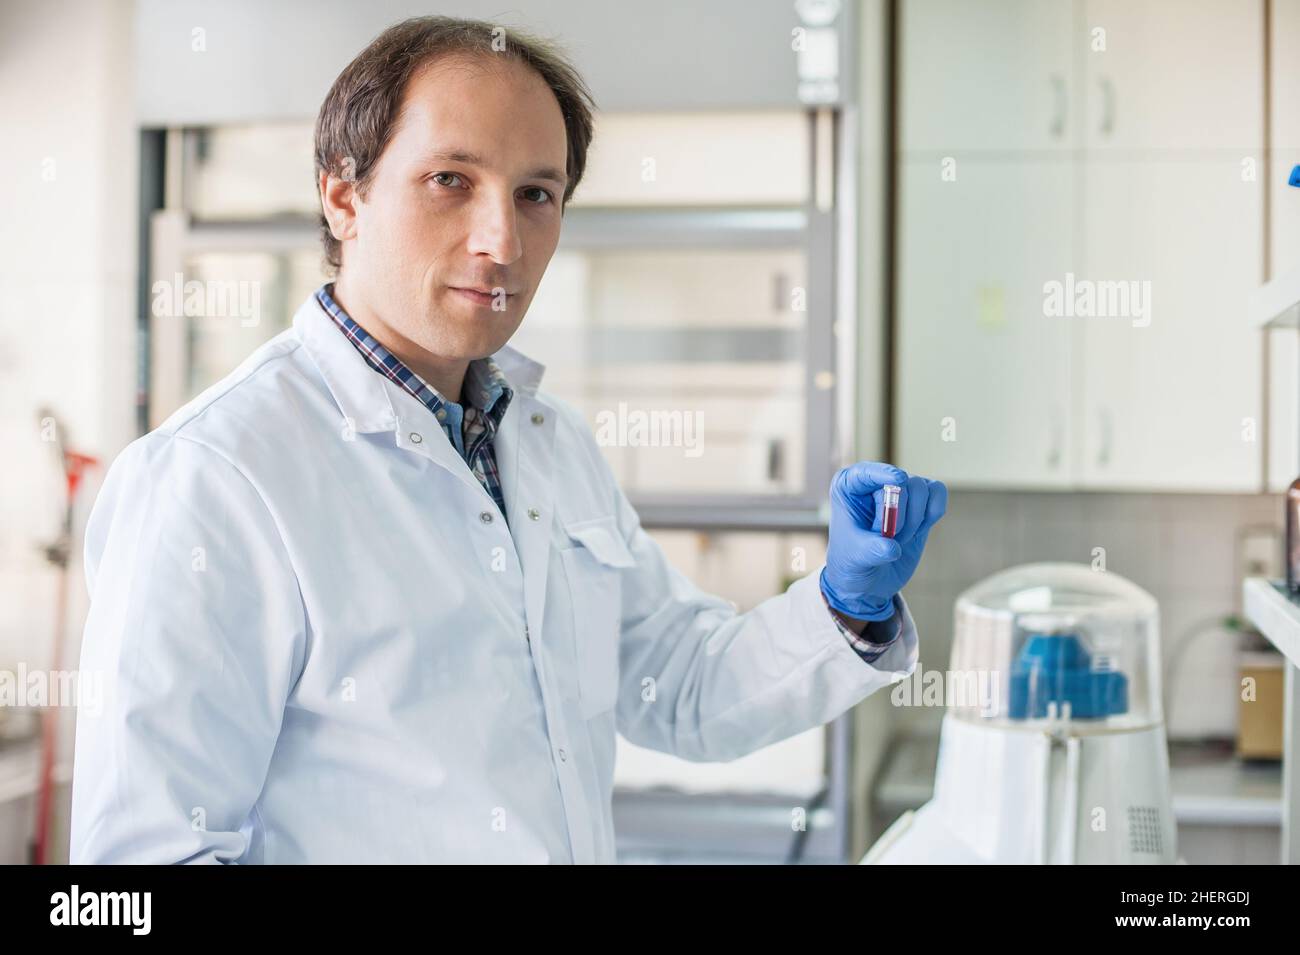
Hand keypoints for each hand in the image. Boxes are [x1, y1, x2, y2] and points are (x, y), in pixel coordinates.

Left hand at [820, 462, 947, 619]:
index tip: (899, 481)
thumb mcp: (856, 558)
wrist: (869, 578)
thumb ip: (872, 551)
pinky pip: (938, 493)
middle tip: (890, 538)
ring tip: (899, 538)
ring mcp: (899, 490)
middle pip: (902, 484)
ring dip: (916, 519)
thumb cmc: (853, 562)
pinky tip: (919, 530)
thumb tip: (892, 549)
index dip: (884, 473)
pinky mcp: (920, 501)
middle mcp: (875, 482)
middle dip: (901, 516)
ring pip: (922, 488)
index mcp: (849, 488)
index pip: (866, 472)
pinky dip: (933, 512)